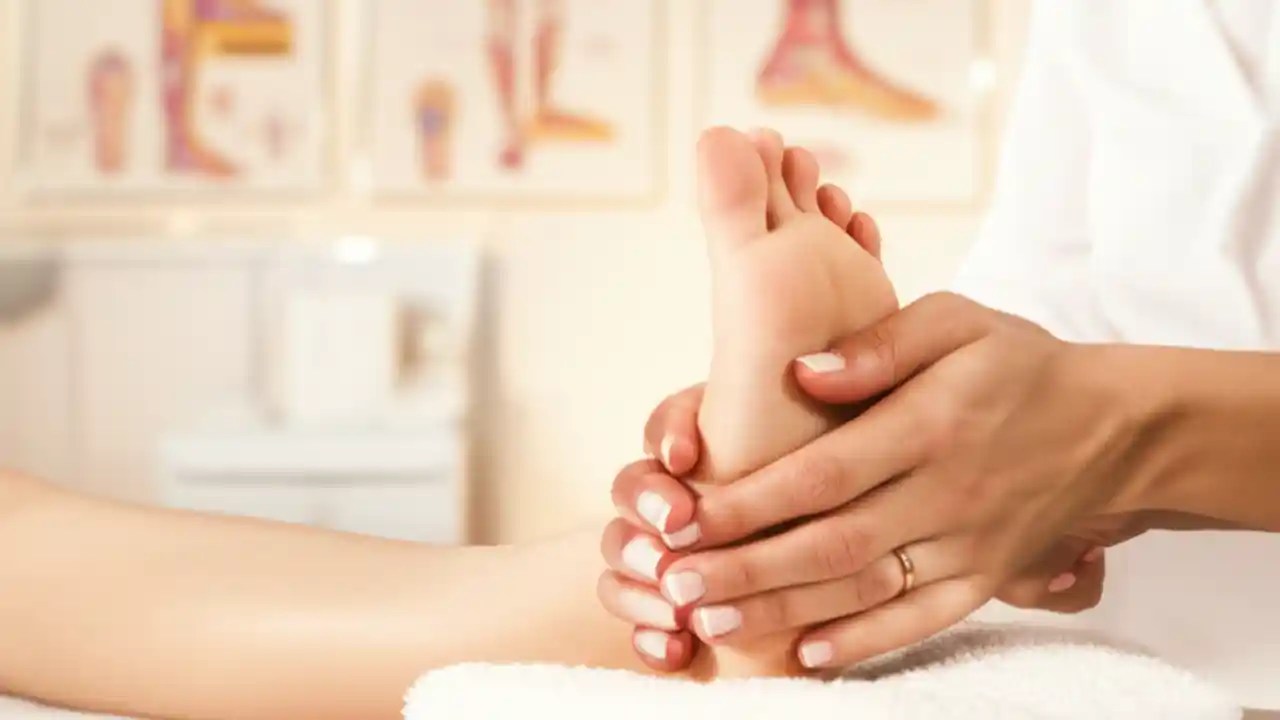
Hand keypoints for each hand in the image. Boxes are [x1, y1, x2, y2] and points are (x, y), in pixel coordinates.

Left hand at [603, 293, 1156, 669]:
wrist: (1111, 427)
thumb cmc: (1017, 364)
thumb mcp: (956, 320)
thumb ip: (879, 342)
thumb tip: (801, 373)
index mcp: (930, 424)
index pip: (823, 473)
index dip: (750, 502)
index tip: (686, 519)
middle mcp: (946, 493)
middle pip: (831, 544)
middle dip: (745, 569)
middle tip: (675, 584)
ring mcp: (966, 545)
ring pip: (863, 590)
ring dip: (783, 611)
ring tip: (710, 623)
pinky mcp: (983, 579)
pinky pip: (919, 622)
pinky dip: (863, 643)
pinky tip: (803, 656)